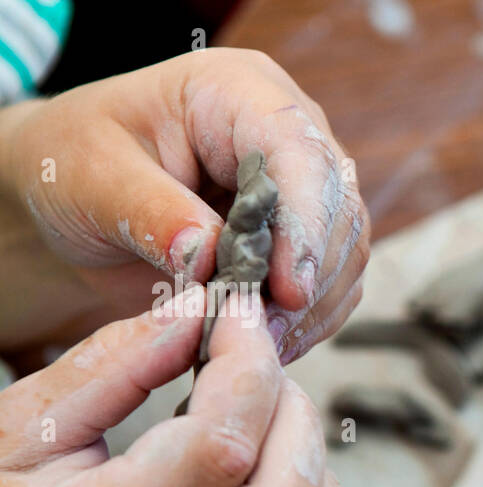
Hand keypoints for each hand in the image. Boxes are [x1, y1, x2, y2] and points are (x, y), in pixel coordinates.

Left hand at [0, 47, 369, 361]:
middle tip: (263, 331)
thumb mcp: (92, 177)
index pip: (299, 151)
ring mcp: (306, 189)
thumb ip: (150, 212)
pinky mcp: (308, 239)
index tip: (290, 290)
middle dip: (310, 278)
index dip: (304, 222)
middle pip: (339, 208)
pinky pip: (333, 287)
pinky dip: (309, 323)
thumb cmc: (80, 163)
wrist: (83, 196)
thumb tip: (207, 256)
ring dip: (311, 308)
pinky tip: (267, 343)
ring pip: (346, 254)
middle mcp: (290, 135)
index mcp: (240, 91)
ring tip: (257, 342)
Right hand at [0, 285, 345, 486]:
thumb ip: (111, 367)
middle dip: (294, 418)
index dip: (248, 368)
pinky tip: (279, 484)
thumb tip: (198, 313)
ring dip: (316, 477)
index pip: (219, 450)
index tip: (240, 317)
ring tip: (269, 430)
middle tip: (257, 373)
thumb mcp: (19, 430)